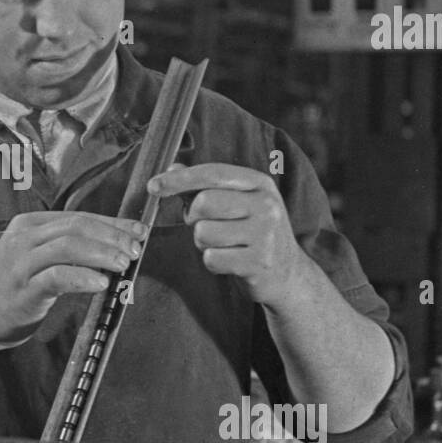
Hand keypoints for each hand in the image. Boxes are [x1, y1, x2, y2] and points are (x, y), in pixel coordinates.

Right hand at [0, 211, 145, 348]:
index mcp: (28, 225)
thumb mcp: (34, 259)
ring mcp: (21, 262)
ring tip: (124, 264)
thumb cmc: (10, 290)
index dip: (113, 222)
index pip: (78, 216)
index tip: (138, 231)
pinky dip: (83, 277)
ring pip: (69, 246)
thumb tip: (112, 247)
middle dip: (112, 236)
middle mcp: (23, 238)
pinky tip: (102, 283)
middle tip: (135, 250)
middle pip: (77, 226)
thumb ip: (64, 249)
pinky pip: (58, 276)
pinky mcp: (23, 289)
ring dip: (103, 253)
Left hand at [148, 162, 305, 308]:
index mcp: (259, 183)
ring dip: (203, 243)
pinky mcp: (259, 263)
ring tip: (223, 244)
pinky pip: (211, 259)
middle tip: (205, 224)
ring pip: (203, 233)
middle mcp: (266, 205)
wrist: (288, 274)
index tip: (153, 185)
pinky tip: (230, 261)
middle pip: (203, 203)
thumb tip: (171, 169)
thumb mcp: (237, 203)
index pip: (212, 173)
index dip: (179, 179)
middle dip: (194, 217)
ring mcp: (265, 234)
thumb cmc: (252, 233)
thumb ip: (203, 186)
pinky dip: (212, 262)